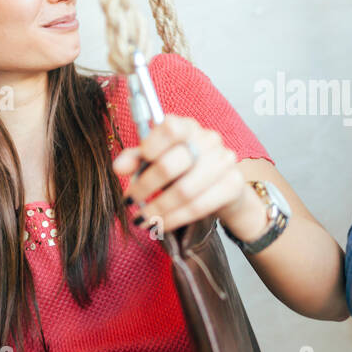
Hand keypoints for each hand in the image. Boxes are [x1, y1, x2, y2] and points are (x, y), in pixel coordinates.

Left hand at [111, 115, 258, 236]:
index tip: (138, 165)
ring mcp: (224, 161)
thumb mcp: (156, 159)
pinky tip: (161, 224)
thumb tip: (118, 168)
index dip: (152, 146)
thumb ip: (136, 159)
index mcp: (187, 127)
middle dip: (145, 187)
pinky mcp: (233, 185)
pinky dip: (175, 219)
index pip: (170, 128)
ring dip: (158, 210)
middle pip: (172, 164)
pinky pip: (199, 207)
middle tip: (130, 202)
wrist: (220, 184)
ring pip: (184, 191)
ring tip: (142, 219)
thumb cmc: (183, 168)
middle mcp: (208, 140)